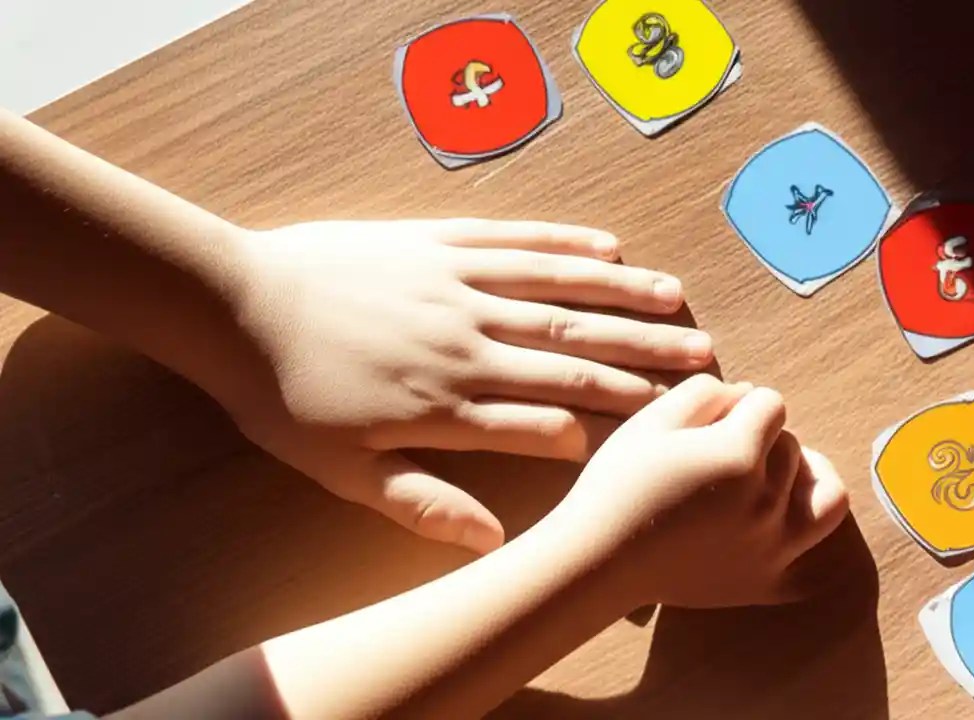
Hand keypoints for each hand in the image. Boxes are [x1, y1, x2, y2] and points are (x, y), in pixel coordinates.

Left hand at [214, 219, 714, 552]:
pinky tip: (607, 245)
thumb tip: (493, 543)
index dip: (618, 423)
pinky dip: (563, 243)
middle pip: (572, 350)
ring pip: (556, 291)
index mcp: (449, 404)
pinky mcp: (437, 242)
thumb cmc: (284, 398)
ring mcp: (455, 284)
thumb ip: (424, 504)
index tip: (671, 428)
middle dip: (645, 359)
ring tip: (680, 302)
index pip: (553, 416)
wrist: (230, 305)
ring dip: (623, 297)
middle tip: (708, 363)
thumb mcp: (343, 472)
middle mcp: (467, 341)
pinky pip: (513, 240)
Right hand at [559, 375, 850, 607]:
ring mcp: (773, 547)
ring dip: (801, 476)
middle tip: (725, 448)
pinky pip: (814, 549)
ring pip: (825, 494)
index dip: (744, 403)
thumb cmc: (619, 483)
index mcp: (739, 455)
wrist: (599, 559)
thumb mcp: (653, 419)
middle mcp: (766, 502)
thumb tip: (747, 393)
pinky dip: (806, 527)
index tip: (715, 418)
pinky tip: (779, 517)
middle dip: (766, 437)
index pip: (772, 404)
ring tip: (771, 476)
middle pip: (794, 447)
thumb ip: (707, 392)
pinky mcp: (767, 580)